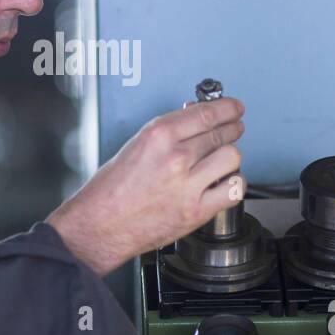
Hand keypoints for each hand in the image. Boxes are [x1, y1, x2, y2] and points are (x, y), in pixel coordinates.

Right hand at [46, 96, 244, 276]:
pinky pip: (233, 190)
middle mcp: (175, 157)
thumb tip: (194, 122)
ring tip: (222, 161)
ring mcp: (188, 185)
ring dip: (229, 158)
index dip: (227, 108)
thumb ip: (167, 135)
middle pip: (222, 133)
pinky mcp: (196, 211)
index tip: (234, 109)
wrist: (100, 226)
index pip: (207, 113)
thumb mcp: (136, 146)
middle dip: (231, 129)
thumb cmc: (110, 190)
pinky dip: (233, 185)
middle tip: (233, 130)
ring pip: (232, 158)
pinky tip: (223, 183)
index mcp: (158, 136)